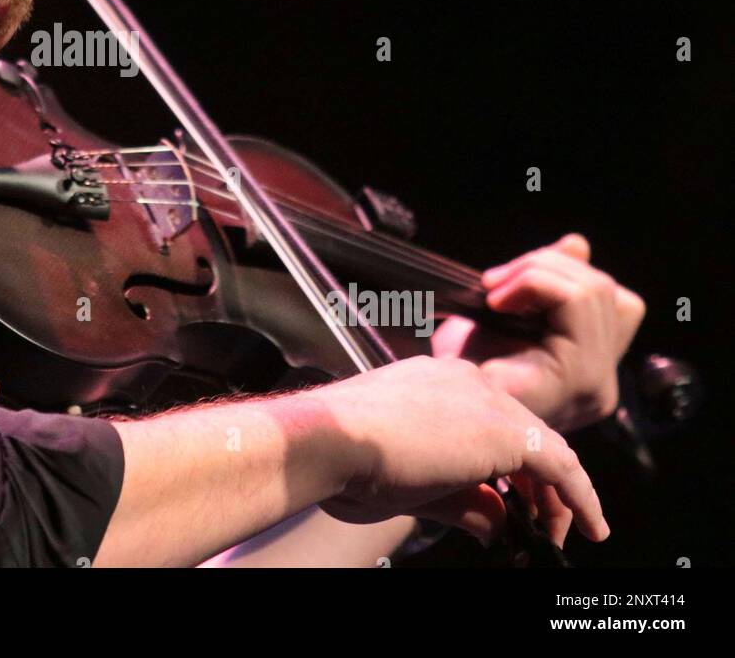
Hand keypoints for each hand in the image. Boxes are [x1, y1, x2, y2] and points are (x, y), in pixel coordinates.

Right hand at [313, 355, 608, 547]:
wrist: (328, 440)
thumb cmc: (345, 460)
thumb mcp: (413, 485)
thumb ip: (463, 499)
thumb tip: (499, 523)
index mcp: (435, 385)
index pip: (493, 423)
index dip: (512, 468)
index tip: (517, 502)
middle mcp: (464, 381)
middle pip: (527, 433)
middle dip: (540, 485)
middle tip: (545, 525)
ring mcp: (486, 401)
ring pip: (548, 448)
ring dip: (561, 496)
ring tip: (564, 532)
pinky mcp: (504, 431)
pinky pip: (561, 468)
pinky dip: (580, 499)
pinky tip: (586, 526)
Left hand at [432, 233, 645, 432]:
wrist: (425, 410)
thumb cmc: (455, 370)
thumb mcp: (506, 315)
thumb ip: (547, 283)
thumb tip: (577, 243)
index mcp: (589, 372)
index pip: (620, 304)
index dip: (570, 275)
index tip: (511, 278)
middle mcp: (601, 383)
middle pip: (607, 291)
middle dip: (548, 267)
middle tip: (495, 281)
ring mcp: (595, 383)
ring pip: (595, 290)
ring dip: (536, 273)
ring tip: (495, 292)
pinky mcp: (578, 377)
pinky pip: (575, 301)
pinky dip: (535, 283)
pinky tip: (498, 303)